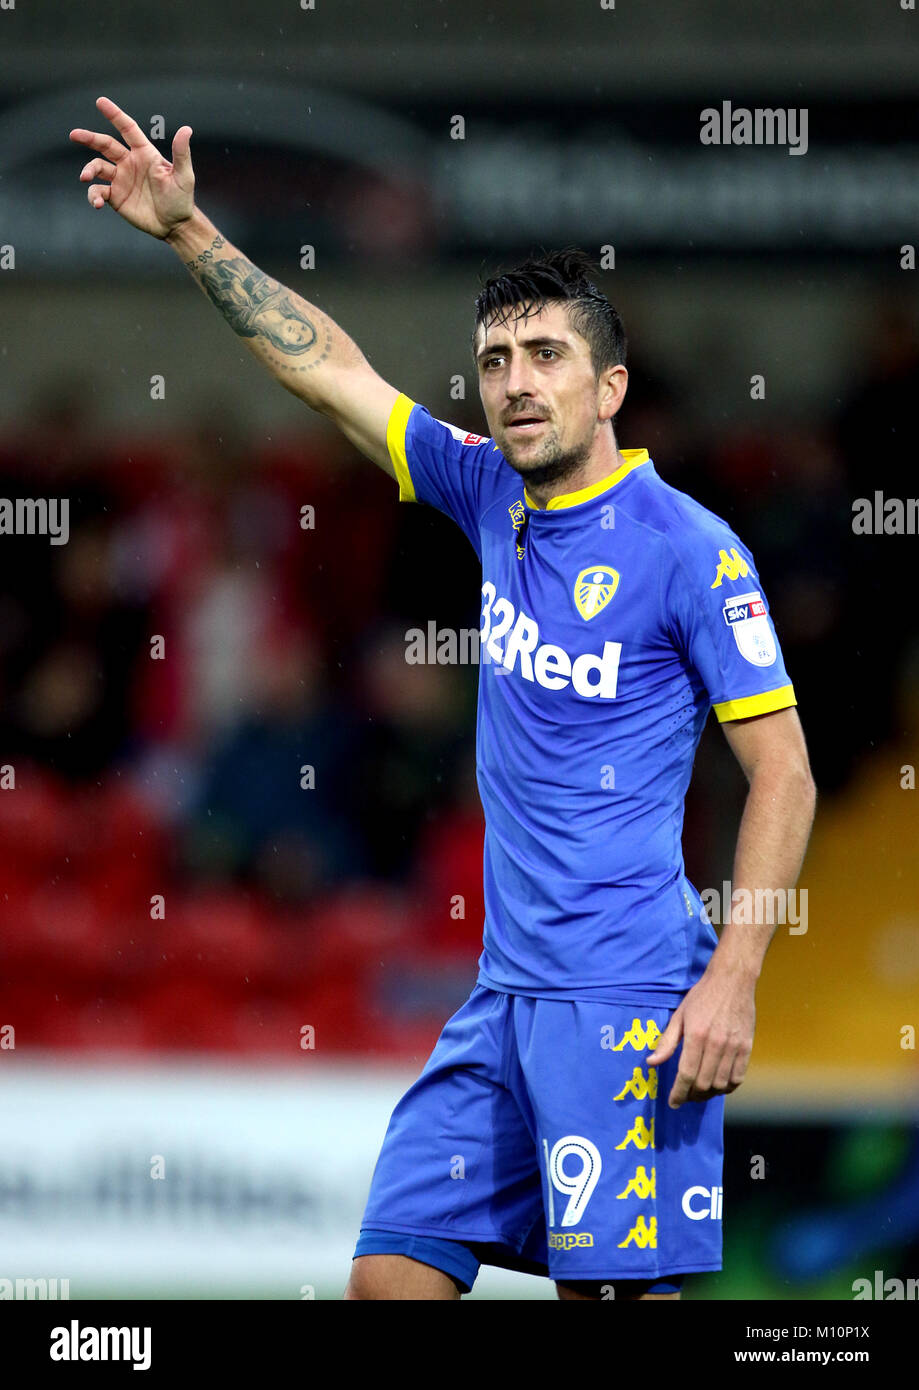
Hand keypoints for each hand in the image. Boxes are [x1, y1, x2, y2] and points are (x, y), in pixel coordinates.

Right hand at [69, 96, 194, 239]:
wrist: (175, 225)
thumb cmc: (182, 199)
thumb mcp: (184, 176)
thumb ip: (181, 153)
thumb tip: (186, 129)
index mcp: (144, 153)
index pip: (127, 129)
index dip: (114, 115)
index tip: (100, 102)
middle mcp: (129, 163)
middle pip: (105, 145)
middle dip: (89, 138)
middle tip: (74, 135)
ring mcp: (120, 179)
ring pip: (97, 167)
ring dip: (89, 170)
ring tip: (85, 177)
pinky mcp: (115, 197)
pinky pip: (98, 191)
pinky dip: (93, 195)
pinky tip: (97, 203)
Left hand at [647, 968, 754, 1107]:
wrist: (732, 981)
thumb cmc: (702, 996)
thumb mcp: (679, 1016)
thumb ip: (666, 1042)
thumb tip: (651, 1063)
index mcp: (696, 1036)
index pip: (686, 1075)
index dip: (678, 1093)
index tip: (673, 1102)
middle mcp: (716, 1044)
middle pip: (703, 1084)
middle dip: (691, 1095)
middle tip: (685, 1096)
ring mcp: (734, 1047)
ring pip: (720, 1084)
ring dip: (708, 1094)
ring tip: (699, 1092)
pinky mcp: (747, 1047)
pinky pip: (738, 1078)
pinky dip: (727, 1087)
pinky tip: (718, 1086)